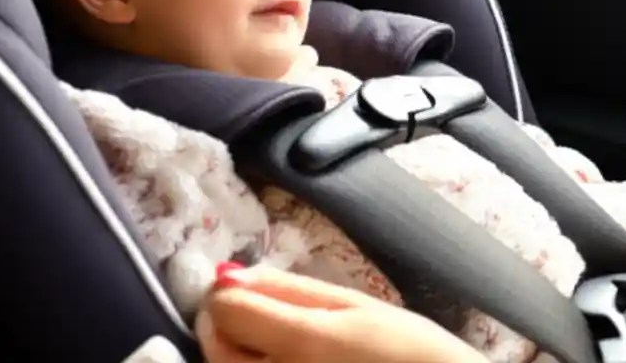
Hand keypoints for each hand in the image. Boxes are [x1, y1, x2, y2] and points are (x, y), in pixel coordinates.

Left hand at [196, 265, 486, 362]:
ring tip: (287, 347)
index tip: (256, 292)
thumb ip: (288, 290)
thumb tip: (227, 273)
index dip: (233, 293)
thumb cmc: (408, 350)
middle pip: (217, 346)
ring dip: (243, 352)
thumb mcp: (355, 305)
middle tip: (274, 321)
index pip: (224, 309)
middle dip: (234, 326)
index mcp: (304, 344)